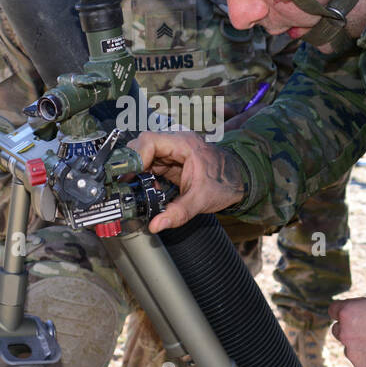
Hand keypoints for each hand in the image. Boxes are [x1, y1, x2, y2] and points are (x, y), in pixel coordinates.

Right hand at [130, 130, 246, 231]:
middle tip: (126, 184)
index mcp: (184, 144)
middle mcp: (176, 142)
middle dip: (132, 165)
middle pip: (142, 145)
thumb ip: (177, 212)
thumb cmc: (224, 183)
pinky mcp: (170, 160)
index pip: (149, 141)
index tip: (129, 176)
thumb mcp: (200, 200)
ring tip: (135, 188)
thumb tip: (156, 225)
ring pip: (143, 154)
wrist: (238, 181)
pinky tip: (147, 188)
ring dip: (137, 171)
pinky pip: (150, 164)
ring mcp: (172, 150)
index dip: (136, 157)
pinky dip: (144, 176)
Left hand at [329, 293, 365, 366]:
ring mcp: (353, 354)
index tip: (352, 314)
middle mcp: (345, 334)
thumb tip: (362, 310)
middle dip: (350, 331)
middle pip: (338, 331)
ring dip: (362, 348)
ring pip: (352, 351)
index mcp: (347, 312)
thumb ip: (365, 307)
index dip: (344, 312)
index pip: (333, 310)